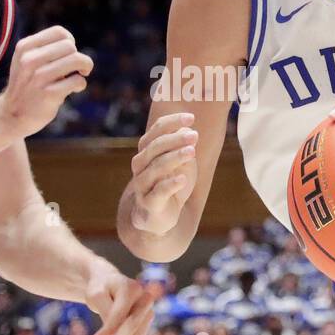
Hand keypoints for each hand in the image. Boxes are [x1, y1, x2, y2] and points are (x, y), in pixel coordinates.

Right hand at [2, 26, 93, 137]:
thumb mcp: (27, 61)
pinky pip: (78, 80)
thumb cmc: (27, 85)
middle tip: (75, 68)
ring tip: (81, 75)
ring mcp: (39, 77)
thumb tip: (73, 46)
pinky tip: (73, 89)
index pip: (59, 32)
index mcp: (25, 47)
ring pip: (77, 60)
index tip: (68, 55)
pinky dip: (80, 84)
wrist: (12, 115)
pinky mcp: (49, 94)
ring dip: (85, 67)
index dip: (70, 42)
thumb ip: (46, 49)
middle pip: (70, 46)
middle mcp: (29, 60)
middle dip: (78, 56)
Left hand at [84, 259, 154, 334]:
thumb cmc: (100, 288)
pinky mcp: (146, 320)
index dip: (108, 329)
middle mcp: (144, 297)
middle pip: (134, 324)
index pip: (120, 312)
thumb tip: (113, 332)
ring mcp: (148, 310)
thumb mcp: (96, 295)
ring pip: (139, 334)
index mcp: (131, 287)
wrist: (108, 283)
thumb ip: (105, 310)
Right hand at [128, 112, 197, 234]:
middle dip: (175, 139)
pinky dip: (170, 184)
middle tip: (194, 135)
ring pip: (156, 168)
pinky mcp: (149, 203)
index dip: (172, 122)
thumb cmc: (170, 184)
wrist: (158, 216)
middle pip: (155, 147)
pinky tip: (183, 179)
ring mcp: (142, 184)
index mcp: (147, 151)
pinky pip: (159, 192)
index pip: (156, 132)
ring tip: (192, 152)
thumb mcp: (182, 163)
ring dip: (175, 158)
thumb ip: (184, 147)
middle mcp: (140, 165)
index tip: (191, 117)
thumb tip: (188, 130)